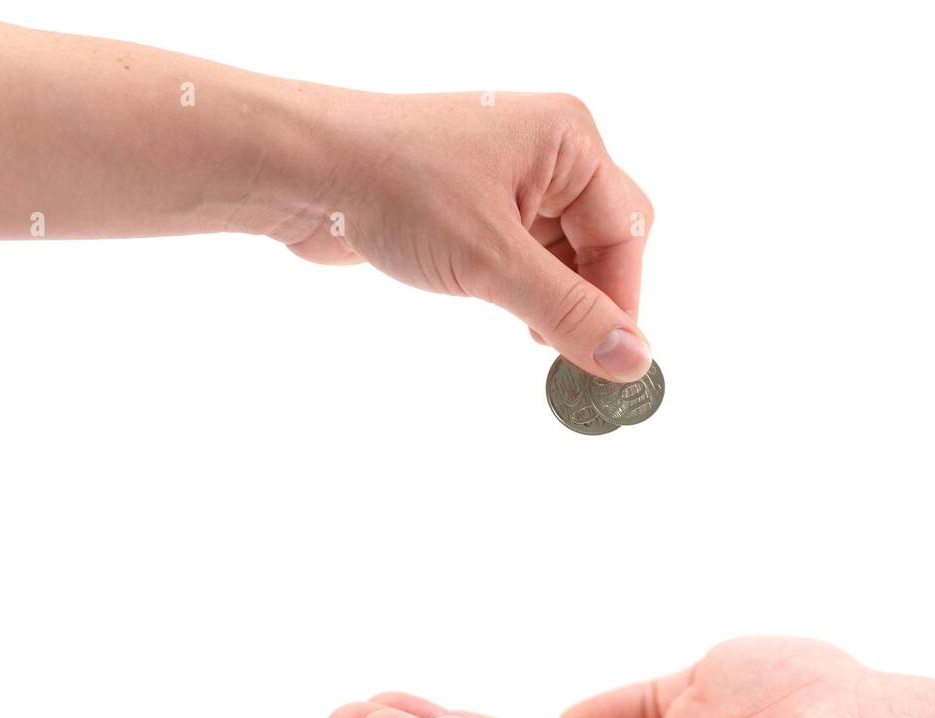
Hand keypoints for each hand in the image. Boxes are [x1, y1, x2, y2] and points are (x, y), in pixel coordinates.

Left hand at [285, 91, 653, 380]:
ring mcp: (514, 175)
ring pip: (567, 252)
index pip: (625, 232)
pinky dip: (527, 288)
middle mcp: (549, 150)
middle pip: (605, 239)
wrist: (302, 171)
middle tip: (567, 347)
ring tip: (528, 330)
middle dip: (590, 295)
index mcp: (568, 139)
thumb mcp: (492, 261)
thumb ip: (568, 313)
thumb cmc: (393, 188)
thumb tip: (633, 360)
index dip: (618, 300)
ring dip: (556, 297)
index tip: (608, 362)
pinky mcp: (480, 202)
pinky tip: (508, 310)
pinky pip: (529, 253)